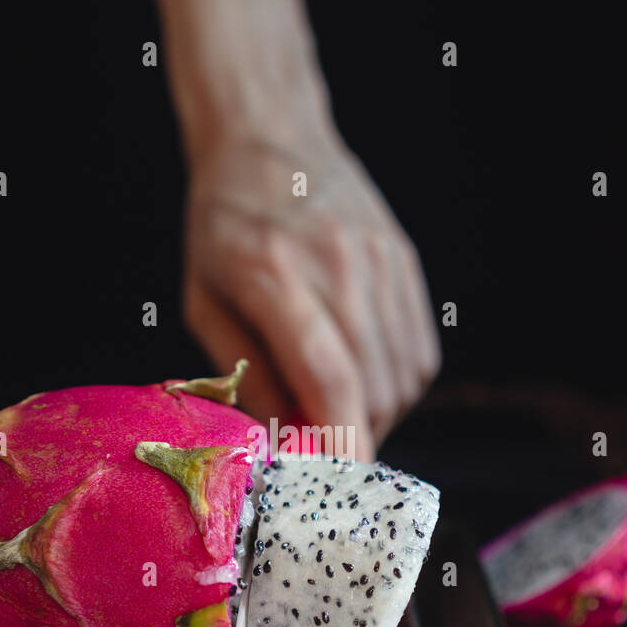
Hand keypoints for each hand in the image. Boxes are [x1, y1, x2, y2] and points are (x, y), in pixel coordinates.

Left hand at [181, 130, 439, 460]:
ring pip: (401, 379)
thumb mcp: (206, 299)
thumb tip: (283, 441)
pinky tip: (362, 380)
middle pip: (370, 388)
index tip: (337, 489)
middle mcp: (340, 267)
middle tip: (319, 451)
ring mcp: (383, 263)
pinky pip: (419, 355)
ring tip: (336, 410)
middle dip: (350, 439)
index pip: (327, 376)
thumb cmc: (226, 223)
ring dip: (374, 416)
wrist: (272, 136)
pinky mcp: (407, 265)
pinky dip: (396, 387)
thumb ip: (244, 372)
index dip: (340, 444)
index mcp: (274, 274)